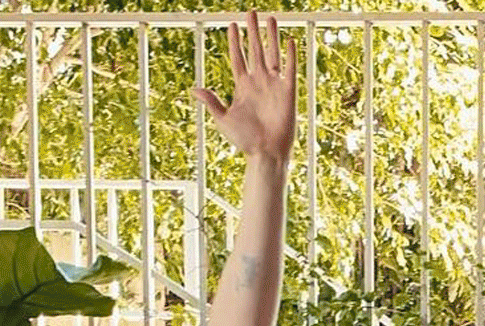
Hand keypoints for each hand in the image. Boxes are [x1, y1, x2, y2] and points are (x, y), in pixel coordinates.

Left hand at [194, 10, 295, 162]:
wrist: (266, 153)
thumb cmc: (244, 140)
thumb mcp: (223, 120)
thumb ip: (211, 102)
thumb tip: (193, 88)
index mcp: (242, 86)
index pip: (237, 58)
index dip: (234, 41)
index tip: (232, 25)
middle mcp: (258, 82)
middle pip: (255, 50)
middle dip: (252, 31)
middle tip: (251, 12)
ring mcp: (273, 85)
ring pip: (272, 54)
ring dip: (271, 36)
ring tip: (270, 18)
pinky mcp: (288, 91)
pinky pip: (290, 69)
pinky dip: (290, 55)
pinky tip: (290, 41)